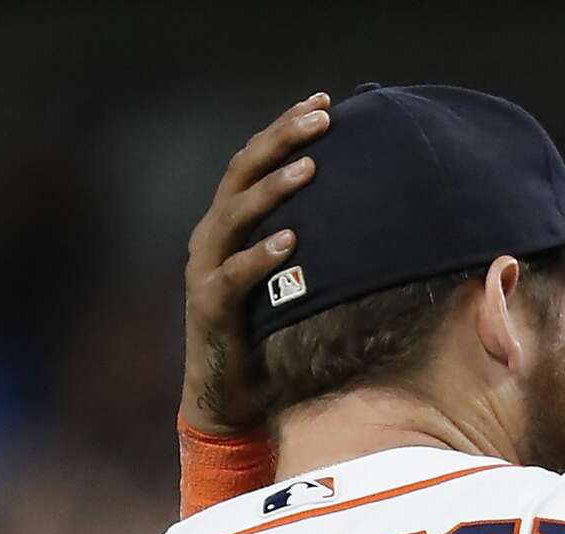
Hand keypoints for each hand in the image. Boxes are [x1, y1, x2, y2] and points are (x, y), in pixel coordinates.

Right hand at [180, 92, 330, 436]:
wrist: (225, 400)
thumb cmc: (263, 336)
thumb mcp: (287, 280)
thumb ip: (305, 242)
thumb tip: (359, 214)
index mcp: (228, 224)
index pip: (253, 161)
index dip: (284, 128)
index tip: (324, 102)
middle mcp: (211, 237)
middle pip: (241, 172)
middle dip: (281, 139)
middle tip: (322, 117)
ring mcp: (205, 269)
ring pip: (235, 214)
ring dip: (274, 188)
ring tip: (310, 167)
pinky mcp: (208, 307)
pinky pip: (235, 275)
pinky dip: (262, 256)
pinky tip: (291, 241)